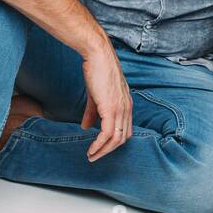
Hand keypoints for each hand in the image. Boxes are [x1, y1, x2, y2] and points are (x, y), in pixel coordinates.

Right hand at [80, 40, 133, 161]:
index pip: (126, 130)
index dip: (114, 142)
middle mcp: (127, 108)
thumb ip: (92, 113)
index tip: (102, 149)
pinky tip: (91, 149)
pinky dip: (99, 144)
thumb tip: (85, 127)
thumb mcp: (96, 96)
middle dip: (109, 151)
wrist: (98, 55)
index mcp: (127, 105)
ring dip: (103, 151)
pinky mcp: (111, 108)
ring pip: (116, 139)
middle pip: (123, 138)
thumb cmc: (98, 71)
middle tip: (95, 157)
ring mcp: (121, 109)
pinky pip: (107, 133)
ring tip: (91, 156)